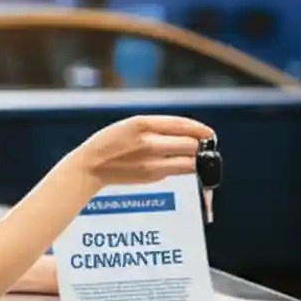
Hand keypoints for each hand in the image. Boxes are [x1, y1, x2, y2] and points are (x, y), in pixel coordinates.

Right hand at [68, 115, 213, 187]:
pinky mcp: (152, 177)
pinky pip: (175, 171)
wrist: (91, 167)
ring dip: (195, 159)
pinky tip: (174, 163)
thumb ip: (158, 127)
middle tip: (202, 145)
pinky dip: (180, 167)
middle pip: (190, 145)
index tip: (209, 133)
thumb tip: (188, 132)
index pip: (182, 125)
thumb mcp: (132, 124)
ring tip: (194, 156)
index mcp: (143, 124)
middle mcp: (149, 143)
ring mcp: (151, 163)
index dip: (200, 129)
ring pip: (188, 163)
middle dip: (199, 145)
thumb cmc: (110, 142)